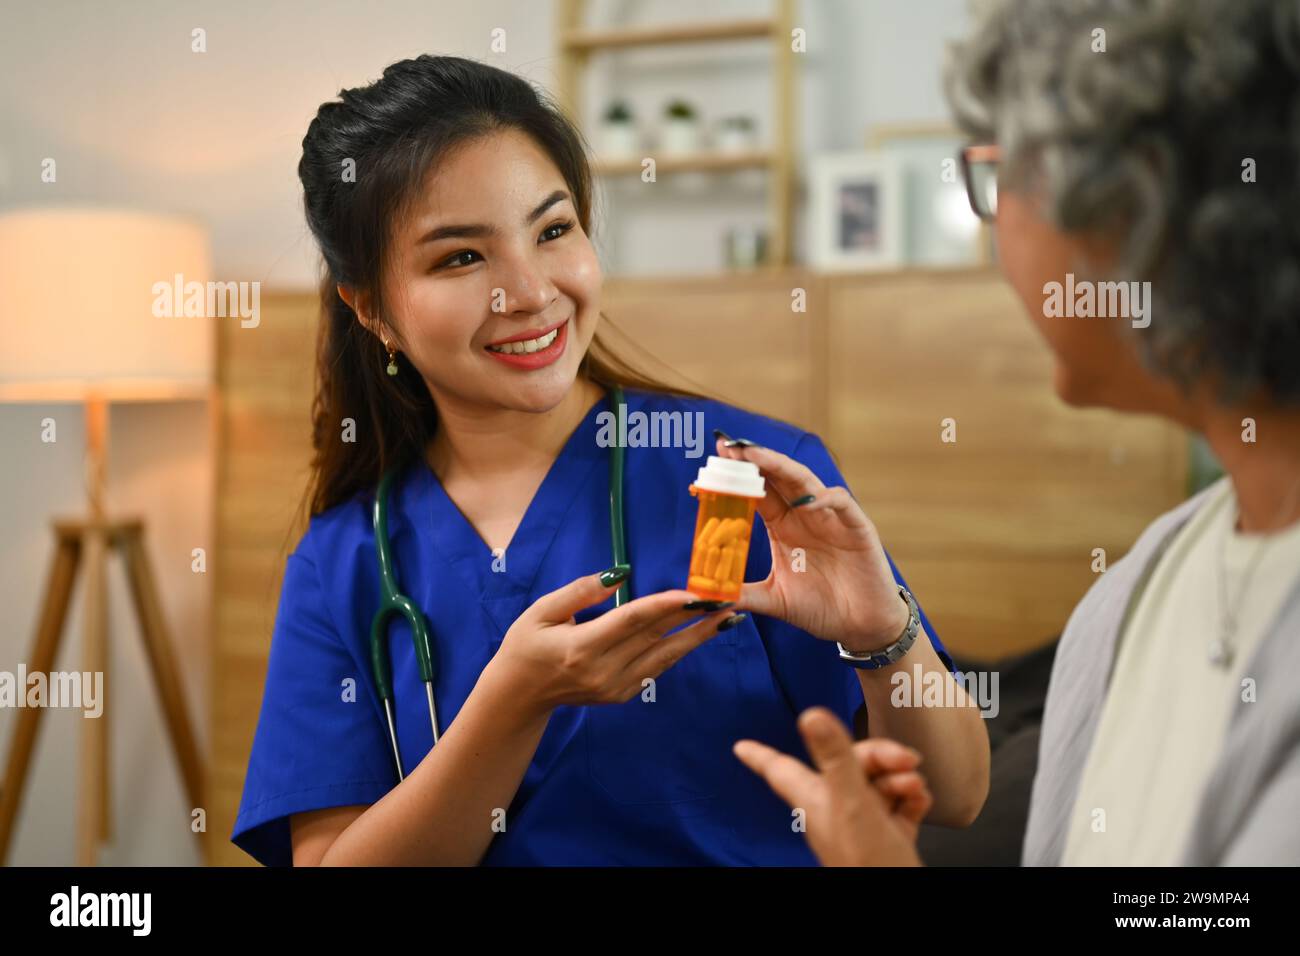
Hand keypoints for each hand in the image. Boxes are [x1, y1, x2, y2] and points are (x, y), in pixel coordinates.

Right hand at [493, 565, 740, 714]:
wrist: (519, 695)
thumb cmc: (525, 645)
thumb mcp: (541, 611)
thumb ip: (579, 592)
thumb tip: (619, 574)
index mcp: (580, 648)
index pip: (631, 621)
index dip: (665, 605)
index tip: (693, 592)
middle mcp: (602, 672)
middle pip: (656, 638)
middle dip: (694, 617)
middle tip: (725, 598)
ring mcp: (614, 688)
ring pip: (665, 657)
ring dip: (698, 636)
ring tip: (726, 618)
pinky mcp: (621, 695)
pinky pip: (656, 668)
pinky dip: (679, 649)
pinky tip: (700, 633)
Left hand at [714, 434, 908, 652]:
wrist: (861, 625)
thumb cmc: (821, 608)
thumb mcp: (774, 600)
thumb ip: (744, 594)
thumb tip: (706, 598)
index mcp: (784, 527)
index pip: (760, 491)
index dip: (740, 474)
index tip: (717, 456)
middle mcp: (805, 516)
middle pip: (779, 479)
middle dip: (755, 460)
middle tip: (730, 445)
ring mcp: (831, 519)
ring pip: (806, 482)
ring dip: (782, 467)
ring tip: (757, 455)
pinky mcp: (857, 529)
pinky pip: (842, 504)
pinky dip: (827, 499)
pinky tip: (808, 501)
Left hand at [733, 707, 928, 865]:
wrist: (898, 893)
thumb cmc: (869, 862)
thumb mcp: (851, 802)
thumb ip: (835, 758)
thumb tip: (811, 715)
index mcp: (815, 799)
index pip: (779, 769)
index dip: (760, 755)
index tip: (740, 746)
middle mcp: (834, 807)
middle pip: (849, 764)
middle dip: (880, 756)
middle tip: (904, 761)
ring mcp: (862, 821)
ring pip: (877, 782)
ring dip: (900, 778)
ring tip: (913, 787)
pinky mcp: (888, 833)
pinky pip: (899, 804)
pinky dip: (912, 798)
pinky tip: (919, 800)